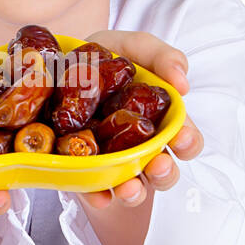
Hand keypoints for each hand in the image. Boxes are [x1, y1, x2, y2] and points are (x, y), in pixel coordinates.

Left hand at [78, 29, 203, 212]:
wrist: (55, 62)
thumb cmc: (104, 57)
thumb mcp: (133, 47)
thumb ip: (162, 57)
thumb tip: (183, 84)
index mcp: (158, 120)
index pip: (184, 138)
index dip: (188, 142)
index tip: (183, 139)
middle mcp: (139, 146)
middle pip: (162, 170)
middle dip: (165, 173)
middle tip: (158, 165)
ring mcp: (111, 162)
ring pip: (133, 187)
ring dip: (134, 192)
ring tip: (128, 188)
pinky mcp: (83, 171)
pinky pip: (93, 191)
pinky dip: (98, 197)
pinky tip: (98, 196)